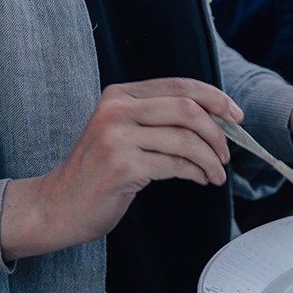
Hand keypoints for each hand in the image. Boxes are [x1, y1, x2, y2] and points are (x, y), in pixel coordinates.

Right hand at [0, 79, 242, 258]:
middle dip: (217, 132)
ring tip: (216, 173)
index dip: (215, 97)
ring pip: (186, 139)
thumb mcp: (121, 132)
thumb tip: (213, 118)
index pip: (179, 86)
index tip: (236, 114)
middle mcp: (116, 110)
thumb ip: (156, 119)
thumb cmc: (96, 173)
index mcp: (119, 95)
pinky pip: (175, 165)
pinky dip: (196, 172)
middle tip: (227, 153)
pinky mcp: (122, 166)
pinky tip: (200, 179)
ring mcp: (117, 137)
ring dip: (210, 159)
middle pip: (187, 108)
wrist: (56, 206)